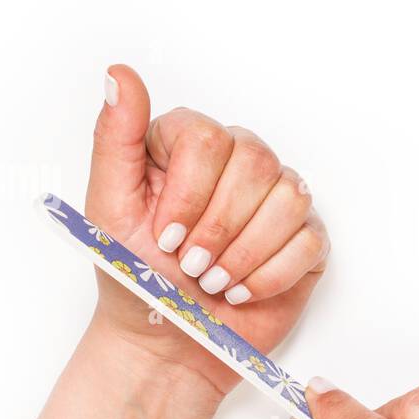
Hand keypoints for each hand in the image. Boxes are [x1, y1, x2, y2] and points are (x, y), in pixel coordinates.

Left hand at [86, 65, 329, 394]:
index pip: (206, 138)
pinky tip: (241, 291)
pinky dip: (270, 275)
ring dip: (244, 252)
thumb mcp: (108, 208)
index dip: (188, 194)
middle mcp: (235, 160)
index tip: (165, 235)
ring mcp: (274, 197)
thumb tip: (118, 74)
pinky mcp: (305, 238)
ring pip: (288, 196)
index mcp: (186, 145)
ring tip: (213, 281)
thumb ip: (114, 138)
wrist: (165, 344)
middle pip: (253, 161)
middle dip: (217, 227)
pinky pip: (309, 239)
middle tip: (190, 265)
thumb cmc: (135, 277)